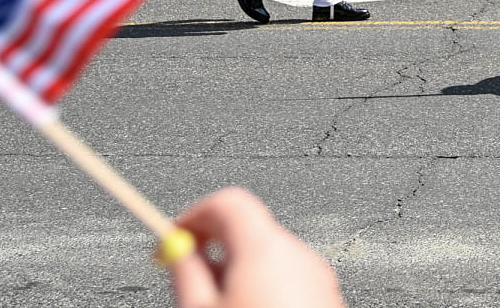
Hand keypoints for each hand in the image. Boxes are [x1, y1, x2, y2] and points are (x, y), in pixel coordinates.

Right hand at [168, 187, 344, 307]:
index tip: (172, 239)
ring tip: (222, 307)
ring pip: (269, 257)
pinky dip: (265, 289)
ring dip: (240, 271)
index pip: (228, 202)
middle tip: (190, 279)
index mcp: (264, 250)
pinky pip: (289, 278)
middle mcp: (297, 255)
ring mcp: (318, 276)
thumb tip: (178, 251)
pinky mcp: (327, 298)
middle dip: (216, 247)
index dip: (193, 216)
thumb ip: (186, 272)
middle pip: (250, 229)